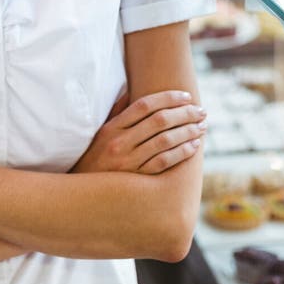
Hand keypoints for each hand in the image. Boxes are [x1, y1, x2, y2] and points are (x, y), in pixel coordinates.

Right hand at [70, 90, 205, 174]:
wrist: (82, 193)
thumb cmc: (94, 158)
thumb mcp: (101, 133)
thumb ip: (116, 112)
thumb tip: (132, 91)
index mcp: (112, 127)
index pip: (144, 105)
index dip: (168, 98)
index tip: (186, 96)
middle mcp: (120, 142)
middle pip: (159, 121)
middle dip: (185, 114)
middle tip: (201, 111)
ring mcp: (128, 161)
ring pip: (165, 141)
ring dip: (188, 132)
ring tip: (202, 127)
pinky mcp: (137, 179)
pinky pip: (164, 162)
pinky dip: (182, 152)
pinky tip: (194, 146)